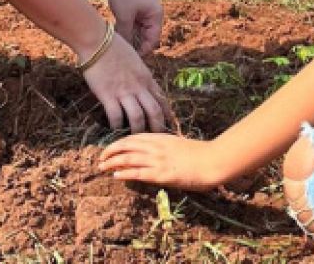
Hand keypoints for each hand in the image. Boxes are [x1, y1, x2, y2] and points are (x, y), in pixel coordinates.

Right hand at [81, 36, 171, 132]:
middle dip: (157, 128)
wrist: (97, 41)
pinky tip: (115, 129)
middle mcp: (138, 86)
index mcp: (146, 77)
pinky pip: (116, 116)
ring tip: (134, 138)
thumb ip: (140, 74)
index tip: (168, 124)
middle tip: (154, 138)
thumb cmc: (114, 47)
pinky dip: (117, 126)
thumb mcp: (135, 60)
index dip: (166, 114)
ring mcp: (124, 91)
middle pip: (154, 112)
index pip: (161, 99)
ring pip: (138, 117)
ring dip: (138, 130)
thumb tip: (143, 84)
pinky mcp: (108, 95)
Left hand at [99, 133, 224, 190]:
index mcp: (161, 137)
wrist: (213, 160)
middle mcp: (157, 146)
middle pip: (127, 145)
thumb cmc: (200, 154)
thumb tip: (154, 152)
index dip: (119, 142)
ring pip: (129, 158)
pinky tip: (116, 176)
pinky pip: (139, 172)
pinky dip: (125, 173)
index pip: (134, 137)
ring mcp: (158, 159)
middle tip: (100, 158)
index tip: (110, 148)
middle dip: (111, 151)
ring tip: (102, 167)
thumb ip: (165, 146)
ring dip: (113, 162)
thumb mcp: (179, 145)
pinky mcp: (162, 173)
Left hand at [107, 0, 163, 55]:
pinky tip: (117, 34)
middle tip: (124, 54)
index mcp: (156, 16)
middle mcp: (153, 13)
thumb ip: (126, 34)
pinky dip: (127, 28)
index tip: (131, 59)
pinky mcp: (136, 6)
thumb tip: (124, 49)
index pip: (153, 40)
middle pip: (146, 35)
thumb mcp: (125, 16)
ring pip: (138, 30)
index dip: (143, 51)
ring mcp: (145, 10)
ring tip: (120, 45)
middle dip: (136, 44)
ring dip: (130, 36)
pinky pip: (134, 22)